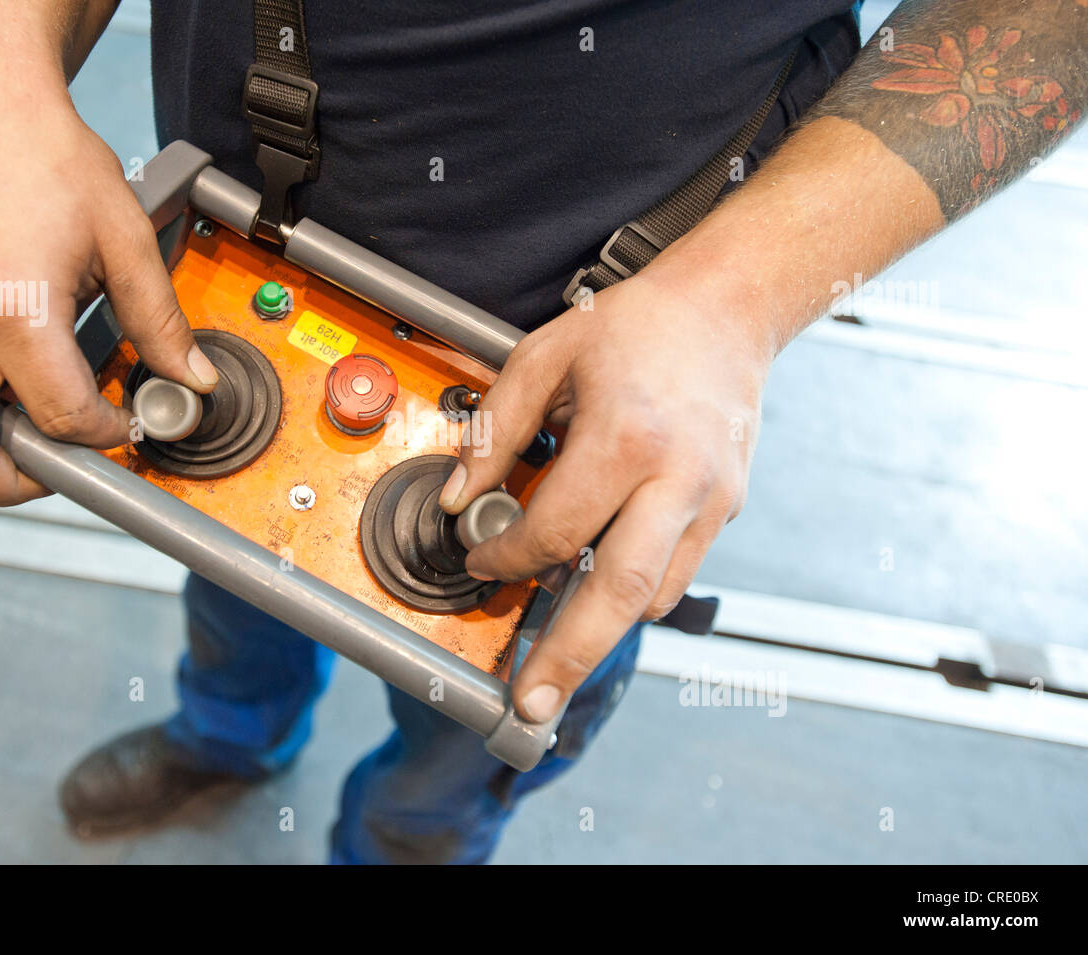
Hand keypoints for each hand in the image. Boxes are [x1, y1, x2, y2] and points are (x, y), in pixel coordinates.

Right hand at [0, 84, 215, 505]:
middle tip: (60, 465)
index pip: (60, 418)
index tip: (125, 426)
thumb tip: (191, 377)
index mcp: (12, 308)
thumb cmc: (47, 158)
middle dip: (18, 483)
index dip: (106, 437)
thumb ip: (160, 321)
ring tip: (13, 448)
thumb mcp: (125, 238)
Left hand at [440, 270, 773, 722]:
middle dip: (570, 657)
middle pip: (620, 592)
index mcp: (627, 438)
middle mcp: (677, 478)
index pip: (554, 530)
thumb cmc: (636, 326)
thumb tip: (460, 497)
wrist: (727, 309)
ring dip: (602, 627)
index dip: (505, 557)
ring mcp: (711, 499)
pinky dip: (634, 591)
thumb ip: (494, 431)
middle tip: (532, 706)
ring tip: (556, 652)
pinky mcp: (726, 509)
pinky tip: (598, 590)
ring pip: (653, 595)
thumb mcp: (545, 358)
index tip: (481, 561)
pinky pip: (677, 573)